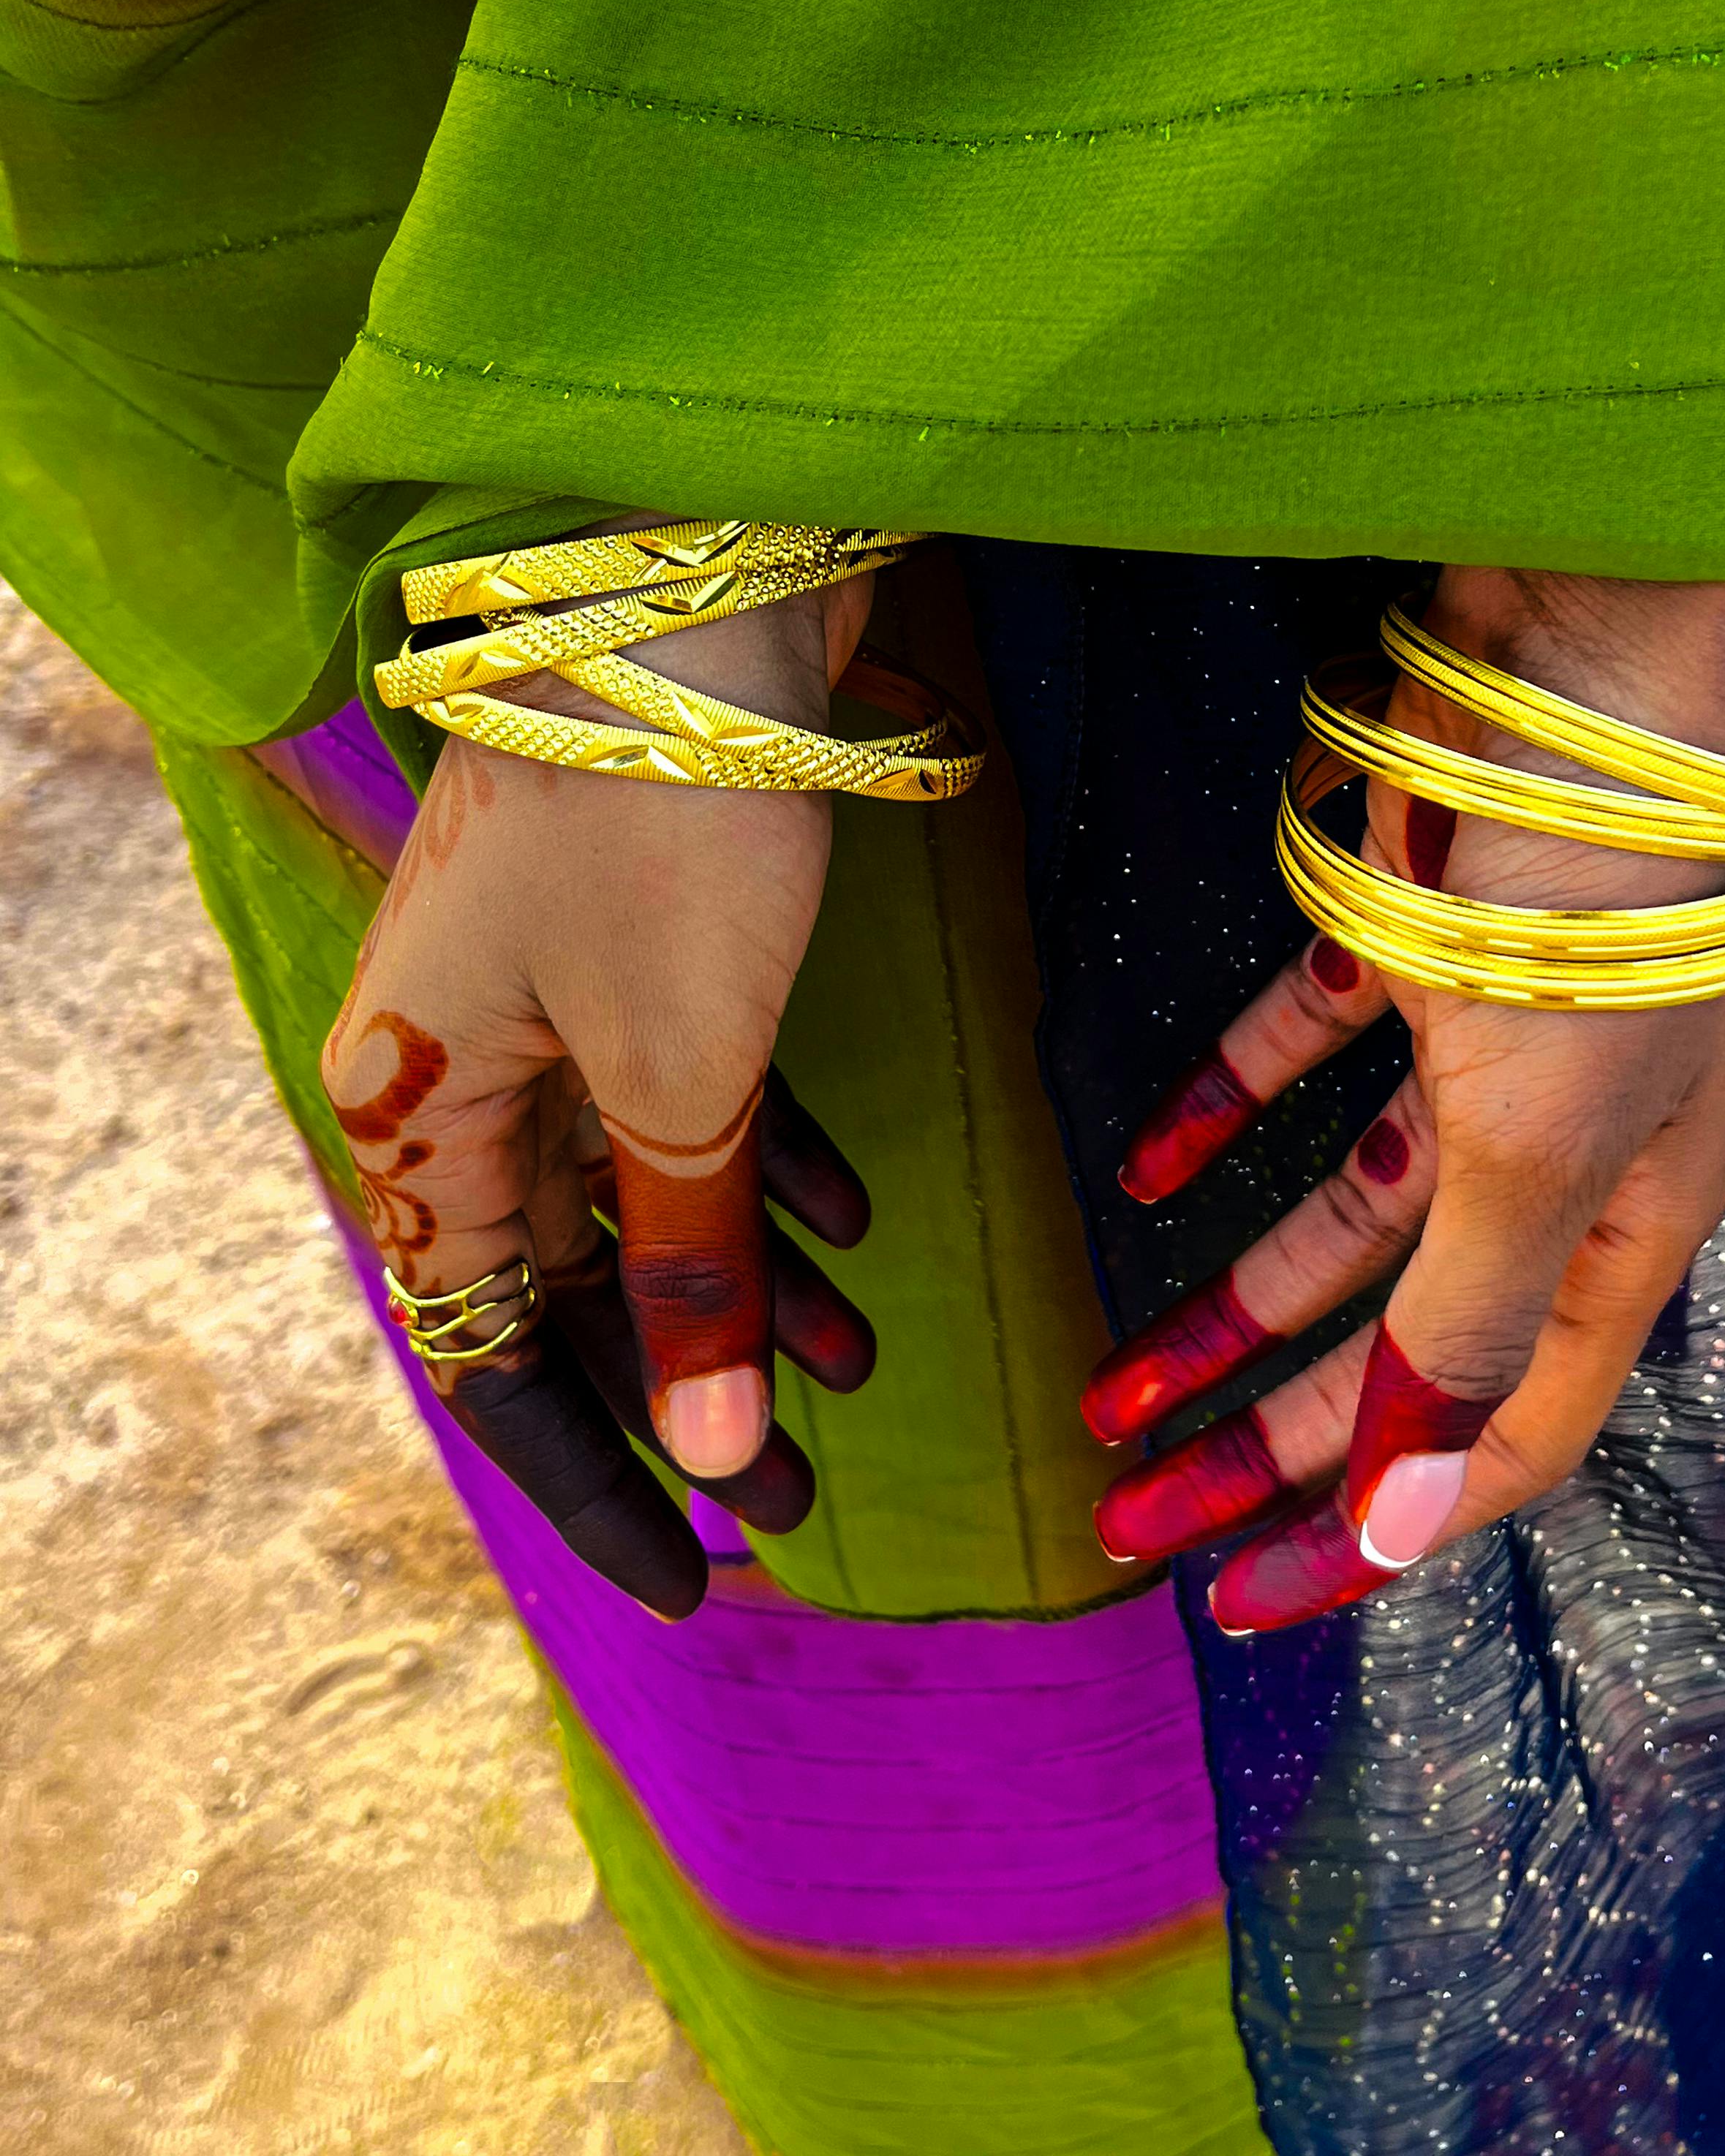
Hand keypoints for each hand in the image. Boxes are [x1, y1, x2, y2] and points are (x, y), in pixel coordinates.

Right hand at [321, 569, 878, 1619]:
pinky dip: (764, 1166)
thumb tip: (708, 1451)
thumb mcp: (683, 1070)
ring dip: (741, 1278)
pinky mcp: (626, 941)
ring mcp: (543, 996)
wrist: (692, 597)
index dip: (591, 1471)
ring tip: (856, 1364)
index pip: (491, 1344)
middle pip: (564, 1275)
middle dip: (687, 1383)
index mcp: (422, 1111)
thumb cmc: (660, 834)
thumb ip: (690, 1260)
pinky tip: (852, 1225)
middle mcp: (461, 1062)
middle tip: (798, 1489)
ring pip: (635, 1187)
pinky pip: (680, 1096)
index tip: (698, 1572)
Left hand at [1083, 541, 1724, 1633]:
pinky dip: (1221, 1108)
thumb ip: (1470, 1332)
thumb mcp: (1540, 1150)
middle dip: (1270, 1443)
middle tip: (1130, 1517)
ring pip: (1337, 1213)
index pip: (1500, 1438)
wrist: (1600, 660)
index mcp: (1617, 1231)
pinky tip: (1141, 1161)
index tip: (1244, 1602)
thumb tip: (1414, 1537)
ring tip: (1107, 1390)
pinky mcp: (1404, 933)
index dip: (1382, 1536)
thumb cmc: (1593, 919)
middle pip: (1403, 1345)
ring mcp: (1478, 1040)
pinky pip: (1299, 1051)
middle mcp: (1554, 1151)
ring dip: (1226, 1305)